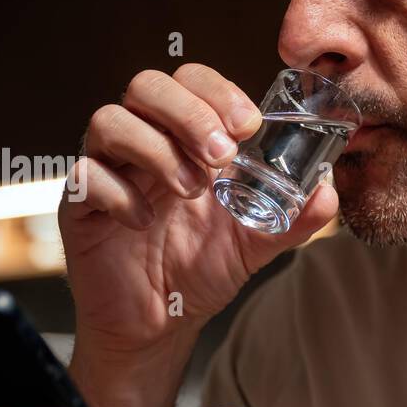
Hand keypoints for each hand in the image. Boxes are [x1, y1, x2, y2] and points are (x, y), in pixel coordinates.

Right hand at [63, 63, 337, 354]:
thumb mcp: (257, 241)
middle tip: (221, 155)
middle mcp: (144, 144)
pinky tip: (146, 221)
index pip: (191, 81)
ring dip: (157, 149)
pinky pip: (82, 176)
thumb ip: (293, 216)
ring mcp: (108, 171)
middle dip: (189, 113)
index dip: (216, 91)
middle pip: (146, 85)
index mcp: (185, 140)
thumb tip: (328, 191)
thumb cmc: (201, 270)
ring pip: (109, 120)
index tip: (248, 124)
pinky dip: (119, 194)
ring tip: (191, 191)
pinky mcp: (79, 206)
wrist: (162, 325)